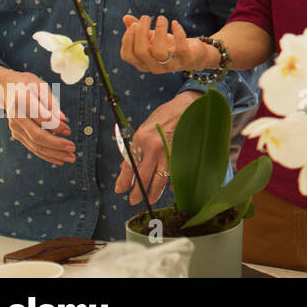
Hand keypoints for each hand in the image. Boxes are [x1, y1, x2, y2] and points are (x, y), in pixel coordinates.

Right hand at [0, 65, 73, 165]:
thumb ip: (51, 101)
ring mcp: (15, 128)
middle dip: (56, 144)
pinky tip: (60, 159)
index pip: (39, 117)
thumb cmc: (29, 85)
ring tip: (71, 157)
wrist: (7, 89)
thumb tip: (62, 118)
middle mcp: (15, 117)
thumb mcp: (40, 86)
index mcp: (21, 100)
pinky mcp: (17, 134)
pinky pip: (32, 147)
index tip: (69, 130)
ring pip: (35, 145)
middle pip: (36, 135)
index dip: (55, 126)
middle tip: (73, 148)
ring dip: (54, 153)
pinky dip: (46, 155)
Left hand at [115, 90, 199, 204]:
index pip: (129, 165)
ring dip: (154, 192)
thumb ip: (136, 149)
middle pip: (143, 176)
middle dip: (138, 192)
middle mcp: (153, 147)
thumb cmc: (164, 116)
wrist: (186, 106)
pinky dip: (171, 182)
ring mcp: (169, 150)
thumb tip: (127, 167)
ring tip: (150, 200)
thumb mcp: (144, 130)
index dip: (124, 180)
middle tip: (134, 201)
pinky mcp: (181, 153)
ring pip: (160, 178)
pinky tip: (168, 189)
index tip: (120, 190)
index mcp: (140, 139)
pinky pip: (174, 172)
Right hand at [120, 14, 217, 73]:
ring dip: (159, 31)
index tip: (134, 24)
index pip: (127, 55)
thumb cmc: (168, 45)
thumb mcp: (151, 37)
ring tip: (161, 18)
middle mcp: (154, 67)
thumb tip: (126, 17)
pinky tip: (174, 23)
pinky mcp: (186, 60)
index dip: (127, 39)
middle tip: (145, 17)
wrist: (193, 55)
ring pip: (159, 52)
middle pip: (141, 51)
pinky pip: (180, 47)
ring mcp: (170, 66)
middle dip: (141, 32)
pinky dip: (177, 33)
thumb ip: (138, 29)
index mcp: (142, 63)